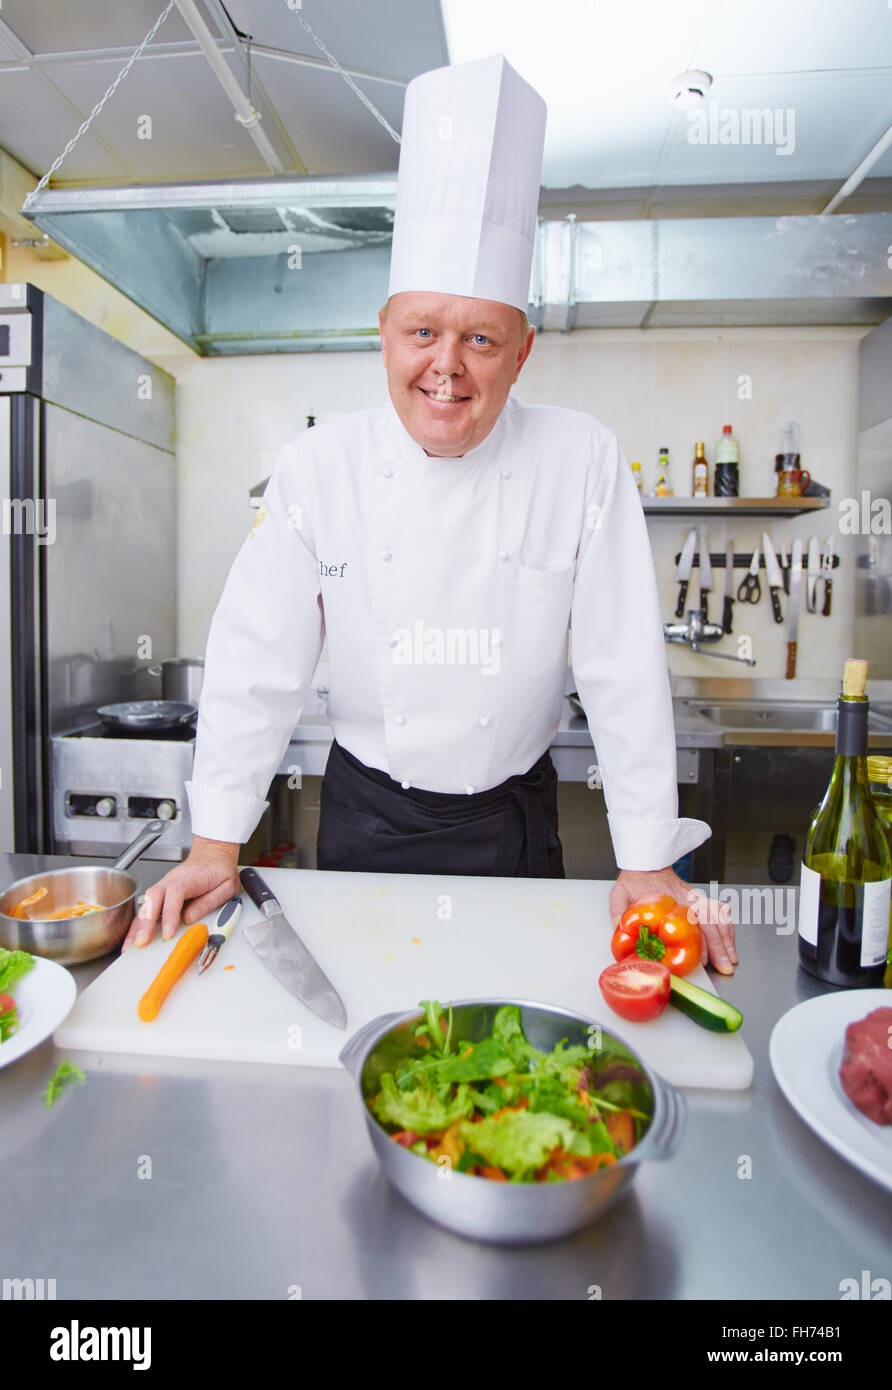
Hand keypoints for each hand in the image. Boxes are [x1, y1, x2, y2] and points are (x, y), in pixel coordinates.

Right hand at [122, 837, 240, 947]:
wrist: (213, 855)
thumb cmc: (219, 870)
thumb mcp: (226, 886)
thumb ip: (208, 902)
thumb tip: (190, 919)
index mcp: (188, 878)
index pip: (175, 895)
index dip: (169, 915)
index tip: (168, 934)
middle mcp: (171, 881)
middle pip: (153, 899)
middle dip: (145, 923)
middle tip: (141, 942)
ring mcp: (163, 886)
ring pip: (145, 903)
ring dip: (136, 925)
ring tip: (130, 945)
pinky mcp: (160, 893)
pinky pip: (146, 907)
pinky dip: (138, 923)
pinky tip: (133, 936)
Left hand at [609, 866, 737, 974]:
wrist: (646, 862)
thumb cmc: (633, 881)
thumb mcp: (620, 894)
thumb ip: (619, 911)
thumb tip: (619, 929)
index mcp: (670, 900)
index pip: (690, 922)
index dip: (699, 942)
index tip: (703, 960)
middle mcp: (688, 900)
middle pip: (711, 923)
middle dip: (720, 947)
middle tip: (725, 967)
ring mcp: (697, 899)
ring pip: (719, 918)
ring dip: (727, 940)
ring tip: (731, 960)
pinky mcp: (701, 900)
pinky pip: (721, 912)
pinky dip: (728, 927)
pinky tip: (730, 942)